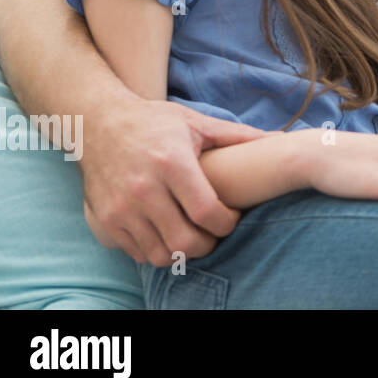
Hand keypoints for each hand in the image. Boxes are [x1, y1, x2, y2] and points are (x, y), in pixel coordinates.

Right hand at [80, 99, 276, 266]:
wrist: (97, 123)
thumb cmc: (153, 122)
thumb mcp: (197, 122)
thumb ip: (238, 136)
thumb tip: (280, 139)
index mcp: (171, 163)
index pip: (206, 212)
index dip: (227, 224)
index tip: (232, 218)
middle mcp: (142, 189)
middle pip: (185, 242)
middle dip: (209, 244)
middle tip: (215, 233)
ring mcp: (120, 209)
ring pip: (161, 255)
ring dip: (183, 252)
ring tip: (193, 234)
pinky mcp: (104, 222)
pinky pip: (138, 253)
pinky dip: (157, 250)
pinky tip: (167, 232)